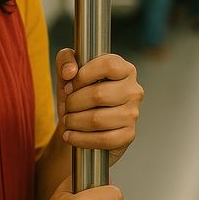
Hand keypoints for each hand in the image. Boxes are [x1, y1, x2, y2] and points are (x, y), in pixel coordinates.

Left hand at [56, 49, 143, 165]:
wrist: (81, 123)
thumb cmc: (78, 94)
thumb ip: (65, 59)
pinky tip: (71, 135)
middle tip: (67, 106)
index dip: (83, 76)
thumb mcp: (68, 72)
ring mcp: (133, 113)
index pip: (108, 65)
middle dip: (74, 102)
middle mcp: (133, 90)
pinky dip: (81, 139)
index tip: (70, 85)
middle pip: (99, 95)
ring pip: (98, 119)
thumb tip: (70, 71)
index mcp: (124, 69)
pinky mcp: (128, 135)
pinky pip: (103, 140)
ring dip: (74, 122)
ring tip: (68, 120)